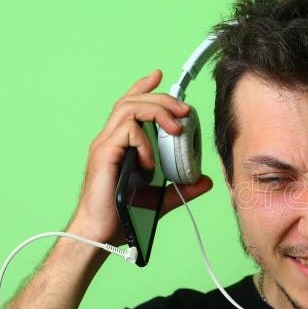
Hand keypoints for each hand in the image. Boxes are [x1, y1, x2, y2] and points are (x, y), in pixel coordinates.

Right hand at [69, 70, 212, 244]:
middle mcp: (110, 139)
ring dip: (157, 112)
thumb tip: (205, 181)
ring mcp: (105, 145)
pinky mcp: (103, 154)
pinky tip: (152, 163)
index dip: (143, 87)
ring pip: (128, 109)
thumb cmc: (124, 214)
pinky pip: (127, 133)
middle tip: (185, 110)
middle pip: (132, 101)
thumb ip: (182, 187)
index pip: (130, 105)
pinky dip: (145, 143)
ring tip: (177, 129)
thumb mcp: (161, 197)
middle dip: (162, 99)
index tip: (159, 76)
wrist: (102, 232)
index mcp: (120, 143)